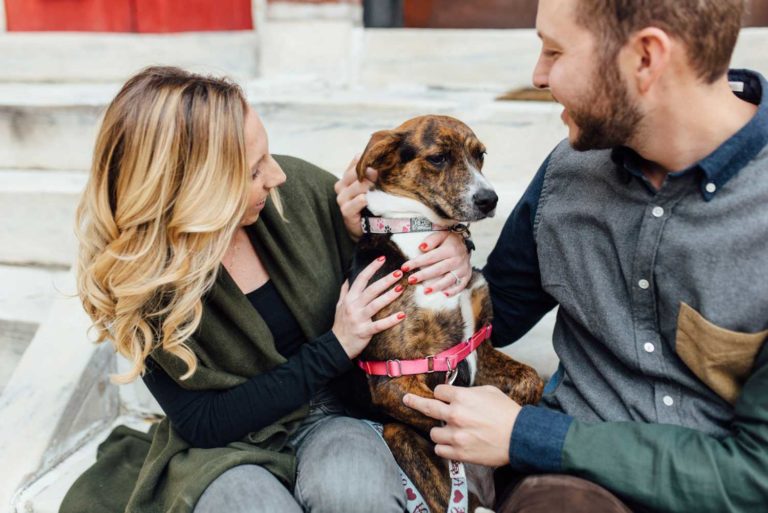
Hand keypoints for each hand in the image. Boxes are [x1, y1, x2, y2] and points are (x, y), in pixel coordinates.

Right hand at [332, 256, 405, 358]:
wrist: (337, 346)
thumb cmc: (340, 325)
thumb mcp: (339, 306)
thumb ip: (344, 291)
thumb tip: (348, 278)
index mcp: (349, 298)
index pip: (361, 279)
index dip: (372, 268)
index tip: (382, 258)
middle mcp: (354, 306)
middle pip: (371, 289)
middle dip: (385, 280)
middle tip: (399, 272)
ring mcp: (359, 319)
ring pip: (376, 304)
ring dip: (389, 296)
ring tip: (401, 288)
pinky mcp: (364, 331)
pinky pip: (379, 325)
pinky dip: (390, 320)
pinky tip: (402, 315)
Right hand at [334, 155, 376, 239]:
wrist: (363, 227)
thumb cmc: (367, 205)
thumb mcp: (368, 187)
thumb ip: (371, 173)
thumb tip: (381, 157)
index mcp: (346, 177)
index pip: (355, 163)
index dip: (368, 161)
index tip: (381, 161)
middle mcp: (341, 186)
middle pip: (355, 173)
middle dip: (369, 172)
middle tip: (380, 172)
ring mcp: (342, 199)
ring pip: (357, 186)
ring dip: (369, 185)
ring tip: (379, 185)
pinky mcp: (346, 211)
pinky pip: (356, 202)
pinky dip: (364, 200)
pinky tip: (369, 199)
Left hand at [401, 231, 471, 295]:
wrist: (465, 244)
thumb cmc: (449, 240)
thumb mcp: (441, 234)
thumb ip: (431, 240)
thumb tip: (421, 247)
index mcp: (450, 249)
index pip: (431, 257)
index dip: (417, 262)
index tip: (404, 267)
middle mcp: (457, 260)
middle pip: (438, 269)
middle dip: (423, 276)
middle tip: (411, 280)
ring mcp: (463, 269)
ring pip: (449, 280)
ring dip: (437, 287)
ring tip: (425, 291)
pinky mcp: (467, 276)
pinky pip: (461, 285)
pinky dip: (454, 291)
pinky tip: (444, 295)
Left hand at [403, 385, 520, 466]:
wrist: (519, 437)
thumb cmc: (506, 412)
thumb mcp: (489, 392)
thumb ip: (468, 392)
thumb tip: (457, 394)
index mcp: (462, 397)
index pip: (438, 392)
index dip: (441, 394)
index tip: (444, 397)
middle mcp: (455, 415)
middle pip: (426, 407)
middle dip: (414, 402)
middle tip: (407, 400)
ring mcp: (455, 435)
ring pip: (433, 433)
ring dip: (439, 431)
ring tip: (451, 432)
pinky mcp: (459, 452)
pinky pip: (439, 450)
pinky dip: (444, 447)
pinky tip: (452, 444)